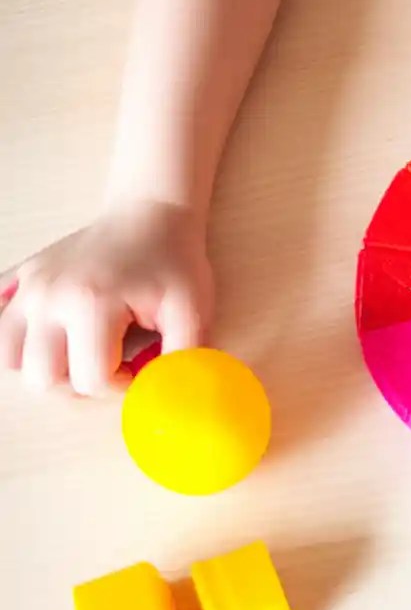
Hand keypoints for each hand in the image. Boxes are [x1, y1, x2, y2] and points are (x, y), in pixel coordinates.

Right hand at [0, 202, 212, 395]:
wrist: (148, 216)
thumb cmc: (172, 262)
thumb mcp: (192, 309)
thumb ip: (183, 356)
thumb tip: (167, 394)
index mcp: (91, 303)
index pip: (90, 381)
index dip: (121, 386)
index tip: (140, 366)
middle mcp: (48, 297)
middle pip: (42, 378)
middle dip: (80, 385)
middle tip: (111, 364)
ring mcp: (28, 288)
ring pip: (11, 358)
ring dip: (47, 368)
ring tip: (82, 353)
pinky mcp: (18, 280)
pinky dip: (20, 341)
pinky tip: (53, 334)